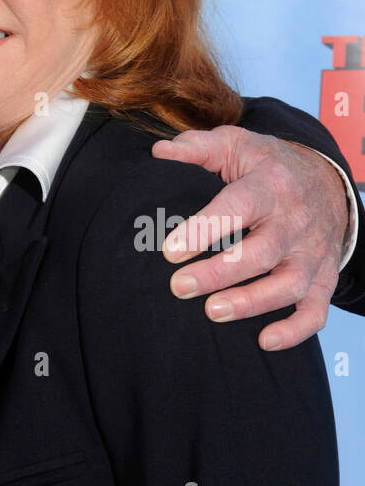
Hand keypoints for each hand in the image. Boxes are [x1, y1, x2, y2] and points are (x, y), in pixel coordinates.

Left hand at [152, 127, 348, 350]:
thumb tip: (159, 152)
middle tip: (178, 287)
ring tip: (212, 313)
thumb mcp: (236, 143)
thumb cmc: (267, 165)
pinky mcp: (323, 277)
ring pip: (289, 284)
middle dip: (218, 273)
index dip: (204, 230)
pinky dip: (295, 330)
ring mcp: (312, 252)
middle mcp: (295, 220)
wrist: (326, 180)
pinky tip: (265, 341)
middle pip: (261, 252)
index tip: (169, 251)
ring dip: (251, 302)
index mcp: (270, 184)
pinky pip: (316, 309)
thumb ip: (197, 147)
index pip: (237, 207)